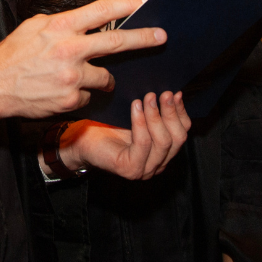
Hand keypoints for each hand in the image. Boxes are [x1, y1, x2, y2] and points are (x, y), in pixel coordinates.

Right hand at [0, 0, 165, 124]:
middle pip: (117, 42)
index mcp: (61, 26)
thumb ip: (64, 24)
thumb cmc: (13, 54)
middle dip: (144, 38)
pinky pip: (89, 95)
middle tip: (163, 36)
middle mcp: (70, 49)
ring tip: (79, 76)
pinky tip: (62, 91)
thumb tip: (89, 21)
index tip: (149, 0)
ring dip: (102, 78)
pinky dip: (82, 94)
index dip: (128, 4)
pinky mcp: (72, 99)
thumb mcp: (35, 27)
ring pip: (106, 76)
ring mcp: (72, 77)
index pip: (103, 10)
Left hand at [57, 91, 191, 180]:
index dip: (181, 112)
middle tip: (164, 93)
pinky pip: (143, 143)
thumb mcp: (136, 115)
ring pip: (163, 142)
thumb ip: (154, 110)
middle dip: (171, 113)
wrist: (80, 139)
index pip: (182, 132)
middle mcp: (158, 163)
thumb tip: (172, 92)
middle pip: (177, 138)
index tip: (175, 93)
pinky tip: (136, 107)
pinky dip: (141, 123)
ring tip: (148, 97)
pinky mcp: (131, 169)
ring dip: (156, 116)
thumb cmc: (107, 125)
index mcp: (162, 151)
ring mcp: (145, 169)